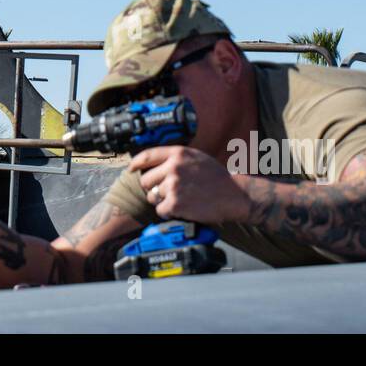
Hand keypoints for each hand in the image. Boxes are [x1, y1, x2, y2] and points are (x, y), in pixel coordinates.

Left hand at [129, 146, 253, 223]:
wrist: (234, 195)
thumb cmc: (216, 177)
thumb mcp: (195, 157)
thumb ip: (175, 158)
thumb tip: (152, 163)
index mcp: (177, 153)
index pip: (146, 156)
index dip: (136, 164)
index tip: (131, 169)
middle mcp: (173, 168)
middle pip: (146, 180)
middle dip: (154, 188)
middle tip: (168, 192)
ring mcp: (174, 186)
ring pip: (152, 196)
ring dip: (161, 201)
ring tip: (179, 200)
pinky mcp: (176, 204)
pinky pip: (160, 210)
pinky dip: (168, 212)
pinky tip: (181, 209)